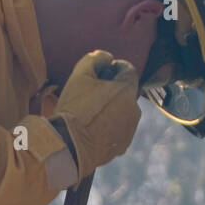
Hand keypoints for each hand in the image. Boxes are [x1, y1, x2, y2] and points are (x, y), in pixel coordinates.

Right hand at [53, 50, 140, 178]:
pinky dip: (109, 127)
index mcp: (126, 90)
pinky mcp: (122, 146)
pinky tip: (92, 128)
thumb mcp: (80, 75)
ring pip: (123, 112)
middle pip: (126, 92)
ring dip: (112, 109)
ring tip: (90, 113)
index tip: (101, 71)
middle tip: (91, 93)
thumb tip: (106, 57)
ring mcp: (130, 130)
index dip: (114, 67)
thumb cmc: (75, 108)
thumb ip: (95, 59)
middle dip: (112, 90)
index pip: (128, 70)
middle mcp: (134, 110)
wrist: (69, 145)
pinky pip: (118, 130)